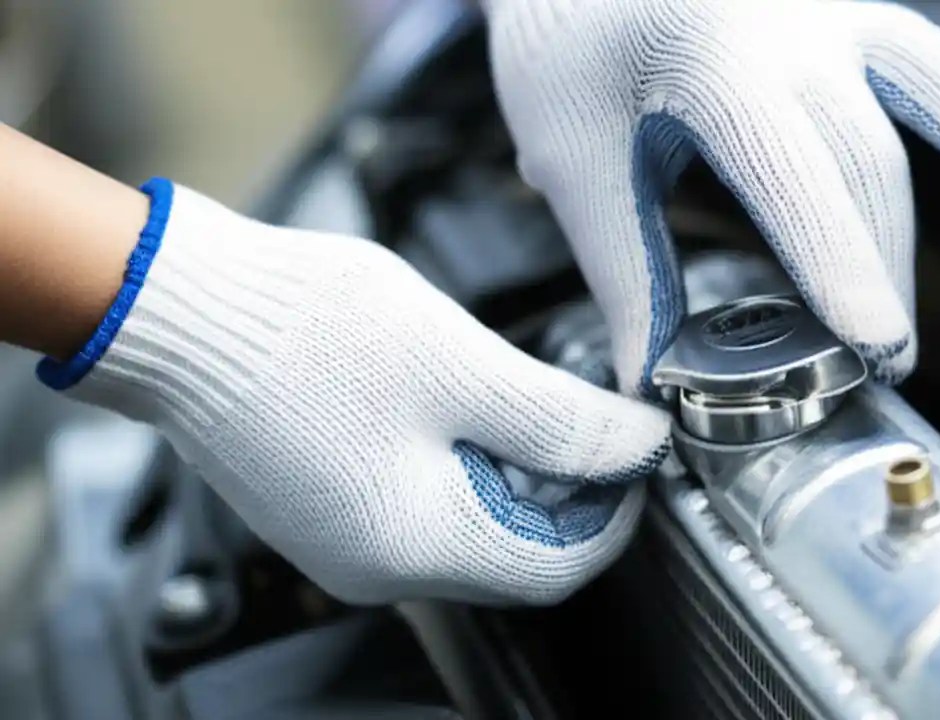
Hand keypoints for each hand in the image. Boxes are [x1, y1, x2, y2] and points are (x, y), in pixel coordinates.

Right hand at [40, 181, 669, 604]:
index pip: (559, 569)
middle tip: (592, 418)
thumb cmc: (305, 332)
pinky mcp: (322, 507)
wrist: (181, 305)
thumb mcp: (463, 369)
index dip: (617, 513)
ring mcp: (343, 542)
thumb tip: (640, 446)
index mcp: (417, 547)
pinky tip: (466, 405)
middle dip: (570, 491)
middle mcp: (377, 567)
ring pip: (472, 527)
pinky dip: (465, 466)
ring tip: (529, 399)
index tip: (636, 453)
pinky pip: (421, 505)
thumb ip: (562, 421)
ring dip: (519, 474)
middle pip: (516, 554)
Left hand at [484, 0, 939, 391]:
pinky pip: (929, 55)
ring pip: (922, 90)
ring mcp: (824, 5)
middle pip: (866, 156)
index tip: (873, 344)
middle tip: (885, 357)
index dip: (839, 264)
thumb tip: (652, 376)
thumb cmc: (560, 43)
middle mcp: (785, 21)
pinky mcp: (842, 6)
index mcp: (708, 55)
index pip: (793, 173)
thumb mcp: (574, 159)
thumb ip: (625, 271)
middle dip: (882, 263)